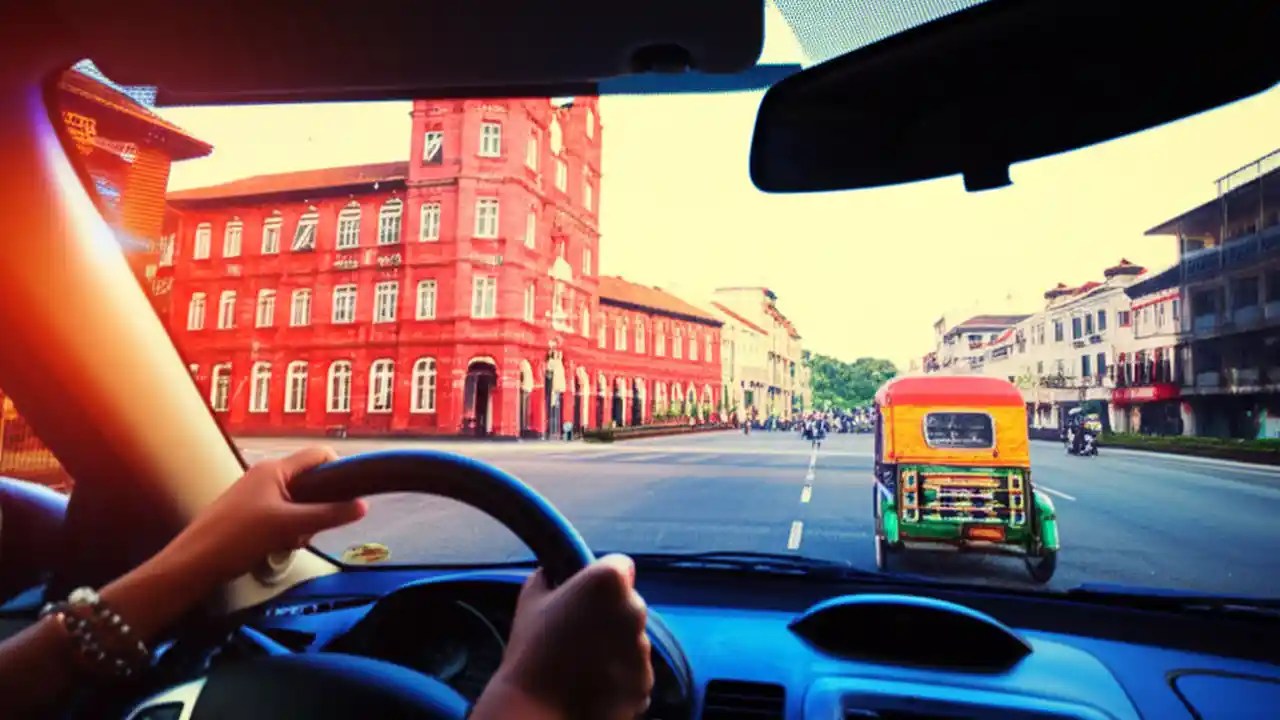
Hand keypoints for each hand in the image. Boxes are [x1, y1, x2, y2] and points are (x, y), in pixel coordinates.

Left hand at [161, 447, 366, 584]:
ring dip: (303, 522)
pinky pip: (283, 516)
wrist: (193, 564)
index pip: (319, 455)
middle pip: (311, 482)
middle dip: (320, 506)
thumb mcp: (288, 526)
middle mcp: (266, 476)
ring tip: (291, 541)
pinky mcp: (250, 514)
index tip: (353, 493)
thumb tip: (363, 506)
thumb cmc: (237, 538)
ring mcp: (256, 495)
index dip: (340, 469)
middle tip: (315, 527)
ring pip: (298, 503)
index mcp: (275, 469)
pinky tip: (278, 546)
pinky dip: (288, 530)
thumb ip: (328, 515)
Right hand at [480, 555, 652, 719]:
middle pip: (629, 603)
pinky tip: (595, 685)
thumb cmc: (531, 650)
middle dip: (611, 614)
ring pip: (634, 639)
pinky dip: (621, 676)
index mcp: (608, 582)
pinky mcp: (645, 683)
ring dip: (617, 646)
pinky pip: (635, 671)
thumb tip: (554, 572)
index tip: (586, 596)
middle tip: (580, 633)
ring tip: (585, 664)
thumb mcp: (531, 599)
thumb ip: (548, 577)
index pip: (621, 566)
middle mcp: (634, 610)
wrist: (537, 712)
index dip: (603, 579)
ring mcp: (643, 650)